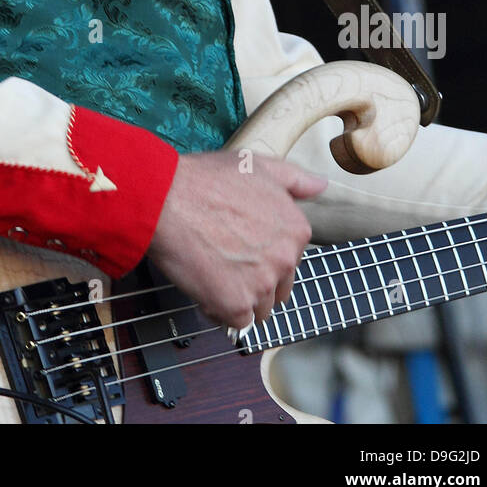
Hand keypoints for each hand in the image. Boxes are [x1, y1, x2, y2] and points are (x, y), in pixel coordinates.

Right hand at [148, 150, 326, 329]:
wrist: (165, 198)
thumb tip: (321, 186)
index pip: (290, 259)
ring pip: (257, 307)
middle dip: (255, 279)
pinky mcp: (235, 305)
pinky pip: (235, 321)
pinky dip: (219, 309)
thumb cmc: (206, 180)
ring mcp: (261, 284)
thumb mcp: (256, 166)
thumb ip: (295, 179)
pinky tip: (204, 284)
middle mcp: (285, 259)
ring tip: (213, 269)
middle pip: (277, 288)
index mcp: (295, 229)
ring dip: (238, 296)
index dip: (264, 253)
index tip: (242, 242)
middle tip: (225, 256)